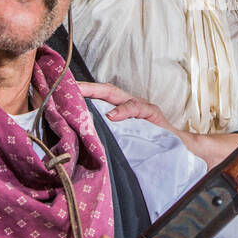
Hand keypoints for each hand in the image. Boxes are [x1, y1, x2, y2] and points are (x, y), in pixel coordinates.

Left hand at [78, 80, 217, 163]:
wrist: (179, 151)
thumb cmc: (148, 148)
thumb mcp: (123, 142)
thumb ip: (107, 137)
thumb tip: (80, 141)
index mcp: (119, 110)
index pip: (97, 97)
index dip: (80, 93)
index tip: (59, 92)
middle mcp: (128, 104)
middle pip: (103, 91)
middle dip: (84, 87)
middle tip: (66, 86)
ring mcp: (140, 107)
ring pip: (116, 95)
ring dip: (97, 93)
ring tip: (80, 93)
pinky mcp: (152, 113)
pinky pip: (136, 108)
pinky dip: (123, 111)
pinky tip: (111, 115)